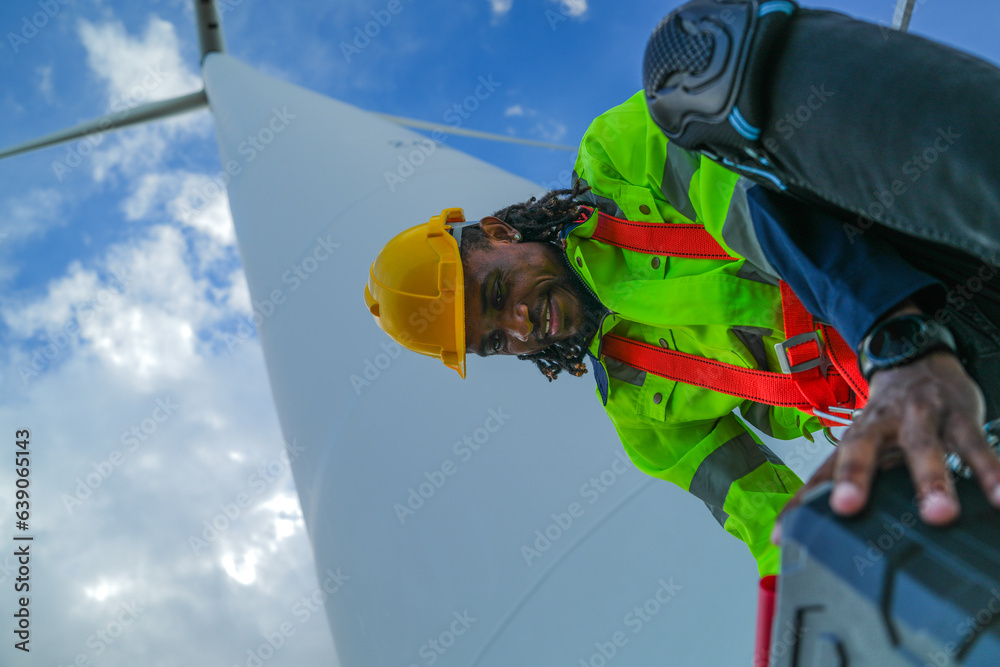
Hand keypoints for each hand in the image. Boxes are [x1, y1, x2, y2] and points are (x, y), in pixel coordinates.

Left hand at [771, 349, 999, 544]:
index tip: (783, 536)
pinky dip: (990, 472)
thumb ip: (840, 481)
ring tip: (940, 515)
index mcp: (853, 437)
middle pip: (862, 447)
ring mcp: (921, 418)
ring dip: (930, 480)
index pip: (820, 472)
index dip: (800, 503)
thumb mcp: (863, 444)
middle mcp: (881, 425)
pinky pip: (977, 446)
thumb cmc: (888, 416)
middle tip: (847, 506)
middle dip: (855, 476)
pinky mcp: (961, 416)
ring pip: (924, 446)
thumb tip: (804, 527)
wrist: (918, 360)